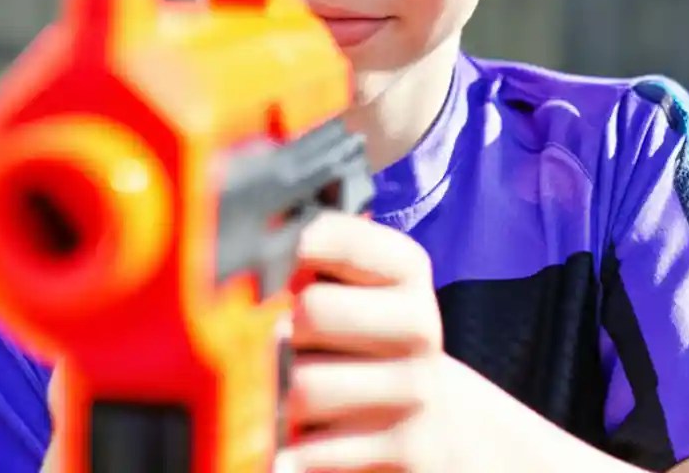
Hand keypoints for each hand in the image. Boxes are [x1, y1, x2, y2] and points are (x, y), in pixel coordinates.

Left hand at [276, 211, 451, 472]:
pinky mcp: (405, 450)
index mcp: (405, 269)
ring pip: (304, 388)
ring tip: (311, 394)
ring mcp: (415, 392)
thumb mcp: (354, 289)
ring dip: (290, 397)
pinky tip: (315, 438)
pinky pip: (311, 449)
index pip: (326, 237)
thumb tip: (252, 255)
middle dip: (289, 334)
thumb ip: (310, 259)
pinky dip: (297, 450)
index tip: (288, 273)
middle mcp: (419, 325)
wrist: (436, 426)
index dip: (290, 256)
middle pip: (311, 311)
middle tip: (301, 345)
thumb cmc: (368, 346)